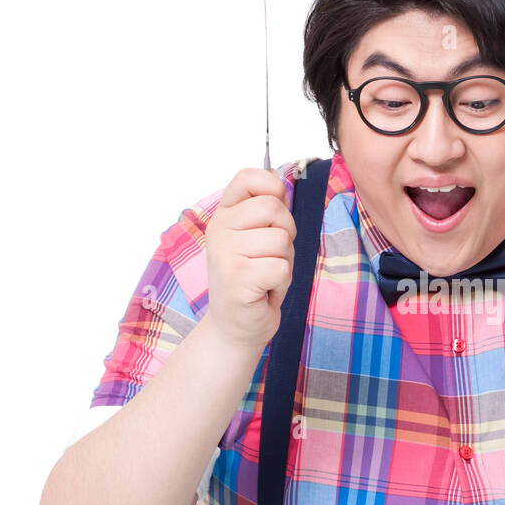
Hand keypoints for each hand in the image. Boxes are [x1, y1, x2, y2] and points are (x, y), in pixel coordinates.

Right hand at [205, 167, 296, 349]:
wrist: (235, 326)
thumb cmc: (254, 278)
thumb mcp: (257, 237)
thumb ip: (267, 210)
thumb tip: (280, 184)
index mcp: (223, 215)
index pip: (249, 177)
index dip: (273, 188)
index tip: (273, 214)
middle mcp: (219, 230)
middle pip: (273, 207)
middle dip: (286, 232)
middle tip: (272, 255)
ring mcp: (224, 254)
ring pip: (281, 240)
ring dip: (285, 261)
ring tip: (266, 275)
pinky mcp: (237, 279)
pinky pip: (282, 267)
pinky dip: (282, 282)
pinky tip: (265, 290)